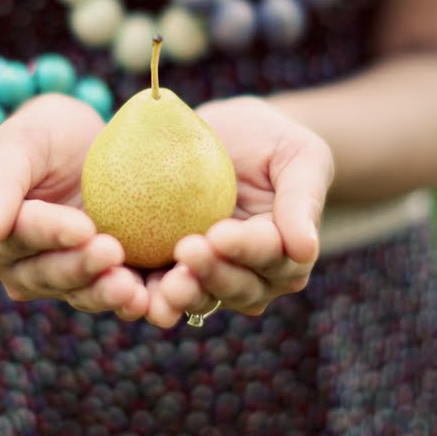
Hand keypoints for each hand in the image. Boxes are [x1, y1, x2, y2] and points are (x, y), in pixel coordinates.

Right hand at [0, 93, 148, 317]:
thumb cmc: (42, 136)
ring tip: (133, 287)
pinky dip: (138, 301)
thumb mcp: (17, 144)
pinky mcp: (108, 280)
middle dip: (83, 266)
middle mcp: (26, 269)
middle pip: (53, 272)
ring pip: (85, 292)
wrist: (84, 144)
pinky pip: (119, 295)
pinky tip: (155, 300)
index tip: (82, 227)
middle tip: (113, 253)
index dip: (52, 234)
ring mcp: (68, 279)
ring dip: (108, 293)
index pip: (23, 235)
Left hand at [142, 96, 334, 328]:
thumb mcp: (300, 155)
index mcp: (289, 252)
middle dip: (214, 274)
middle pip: (239, 288)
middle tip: (187, 251)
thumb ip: (303, 199)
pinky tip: (130, 290)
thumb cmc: (271, 141)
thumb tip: (306, 248)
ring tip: (162, 285)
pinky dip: (146, 298)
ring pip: (202, 299)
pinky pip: (161, 295)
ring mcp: (213, 280)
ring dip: (182, 296)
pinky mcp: (172, 275)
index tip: (220, 234)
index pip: (273, 256)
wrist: (223, 135)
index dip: (247, 249)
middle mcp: (255, 277)